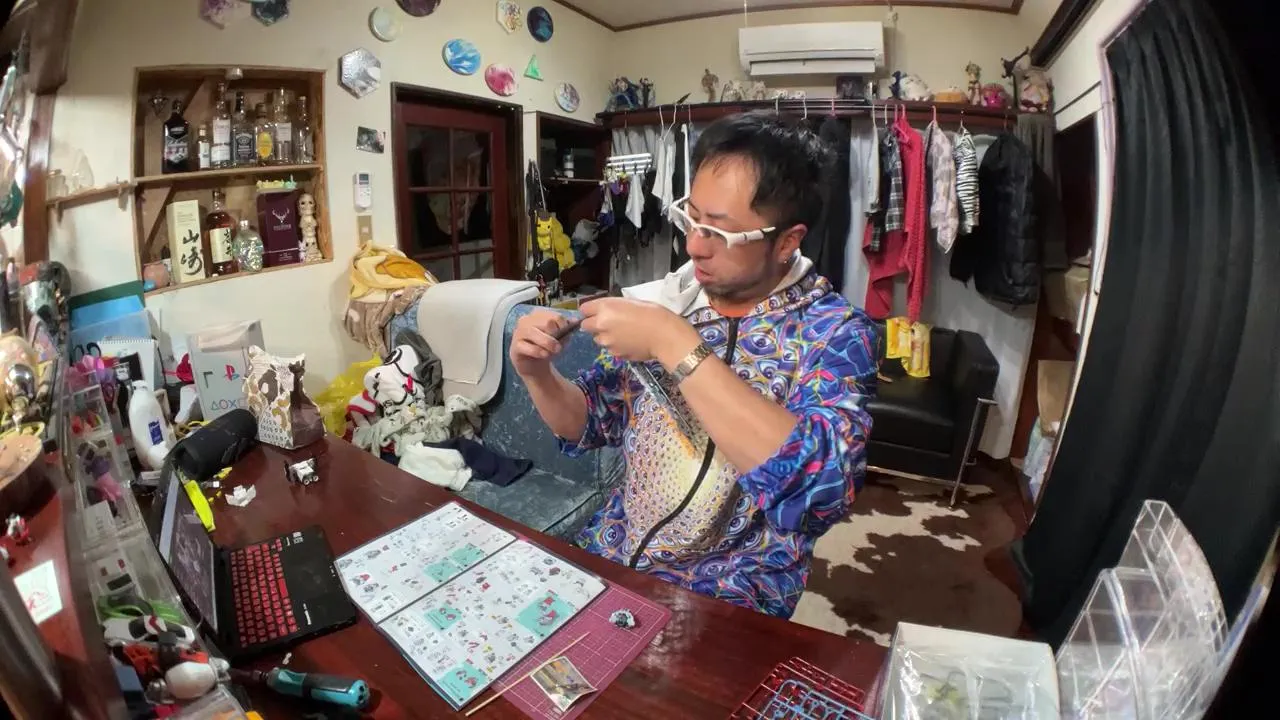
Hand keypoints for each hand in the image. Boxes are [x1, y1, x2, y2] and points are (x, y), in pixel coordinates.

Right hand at [510, 310, 573, 378]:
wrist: (534, 364)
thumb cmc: (547, 348)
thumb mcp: (559, 338)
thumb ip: (566, 329)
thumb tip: (575, 321)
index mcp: (538, 315)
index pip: (555, 316)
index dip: (563, 325)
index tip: (566, 333)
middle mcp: (527, 320)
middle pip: (546, 322)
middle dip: (556, 335)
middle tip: (559, 346)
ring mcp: (519, 332)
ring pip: (535, 333)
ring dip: (548, 343)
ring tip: (554, 351)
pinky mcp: (515, 346)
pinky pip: (528, 347)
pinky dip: (539, 352)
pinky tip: (544, 355)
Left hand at [580, 298, 700, 364]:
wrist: (665, 335)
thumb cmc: (652, 313)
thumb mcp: (630, 302)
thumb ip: (612, 308)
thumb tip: (605, 313)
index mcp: (605, 308)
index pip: (583, 309)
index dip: (590, 310)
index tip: (597, 312)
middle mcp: (601, 325)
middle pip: (585, 326)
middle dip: (594, 325)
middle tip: (610, 323)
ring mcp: (607, 342)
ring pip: (598, 339)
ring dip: (605, 337)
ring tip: (623, 334)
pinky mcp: (615, 354)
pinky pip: (610, 349)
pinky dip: (616, 347)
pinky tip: (630, 343)